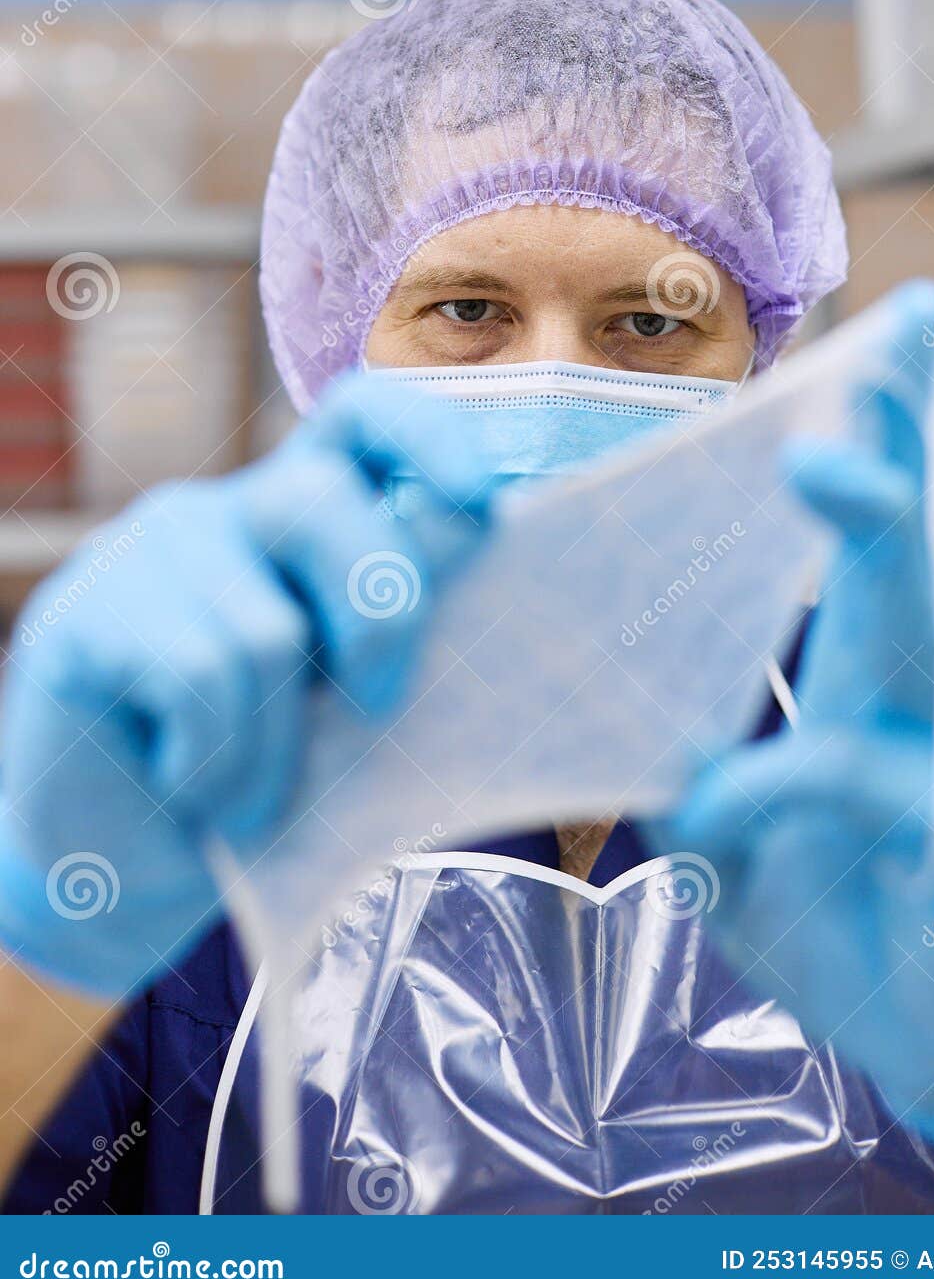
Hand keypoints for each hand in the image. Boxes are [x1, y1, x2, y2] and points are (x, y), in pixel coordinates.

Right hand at [0, 374, 493, 1000]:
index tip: (479, 504)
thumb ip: (402, 640)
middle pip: (323, 501)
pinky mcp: (88, 613)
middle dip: (378, 619)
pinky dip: (217, 763)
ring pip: (265, 628)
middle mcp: (231, 511)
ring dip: (280, 748)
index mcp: (310, 517)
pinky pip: (197, 679)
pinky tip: (192, 789)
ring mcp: (151, 554)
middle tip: (376, 709)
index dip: (428, 435)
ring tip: (257, 800)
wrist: (122, 861)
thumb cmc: (262, 777)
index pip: (365, 418)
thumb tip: (500, 610)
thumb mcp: (349, 703)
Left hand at [675, 285, 933, 1146]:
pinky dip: (768, 792)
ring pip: (911, 625)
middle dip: (892, 442)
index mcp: (863, 679)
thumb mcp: (749, 847)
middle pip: (907, 546)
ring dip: (876, 538)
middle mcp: (909, 695)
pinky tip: (713, 806)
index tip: (856, 361)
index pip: (865, 550)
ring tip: (832, 465)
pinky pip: (844, 785)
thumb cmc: (849, 924)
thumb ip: (704, 785)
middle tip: (876, 347)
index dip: (866, 454)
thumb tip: (641, 746)